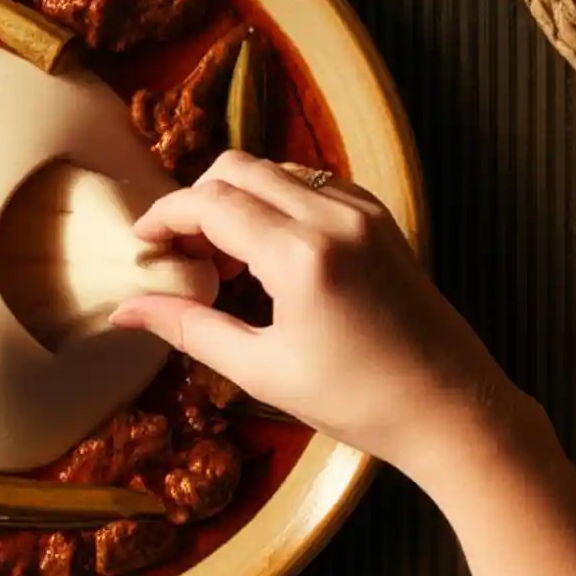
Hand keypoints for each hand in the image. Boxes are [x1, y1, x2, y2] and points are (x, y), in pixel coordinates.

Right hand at [110, 151, 535, 470]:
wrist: (451, 407)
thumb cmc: (357, 401)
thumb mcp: (262, 371)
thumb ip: (189, 328)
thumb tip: (124, 311)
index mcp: (301, 256)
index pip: (210, 203)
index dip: (164, 215)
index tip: (142, 243)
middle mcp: (333, 216)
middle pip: (237, 168)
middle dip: (196, 201)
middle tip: (181, 253)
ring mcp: (362, 210)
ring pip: (274, 170)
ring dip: (235, 200)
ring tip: (224, 263)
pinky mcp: (379, 216)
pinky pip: (309, 184)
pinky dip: (275, 203)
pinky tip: (268, 256)